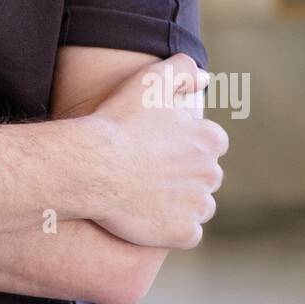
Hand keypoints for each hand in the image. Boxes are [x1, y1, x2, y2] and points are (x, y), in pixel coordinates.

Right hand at [85, 53, 228, 249]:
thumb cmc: (119, 122)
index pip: (211, 142)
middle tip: (150, 169)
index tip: (160, 144)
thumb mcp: (151, 79)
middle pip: (205, 175)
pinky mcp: (182, 233)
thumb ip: (183, 70)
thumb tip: (205, 78)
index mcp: (209, 139)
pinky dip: (174, 228)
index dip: (186, 142)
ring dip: (182, 201)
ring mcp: (197, 206)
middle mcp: (210, 174)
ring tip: (149, 193)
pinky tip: (151, 216)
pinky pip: (188, 233)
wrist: (92, 166)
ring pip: (199, 205)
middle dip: (186, 173)